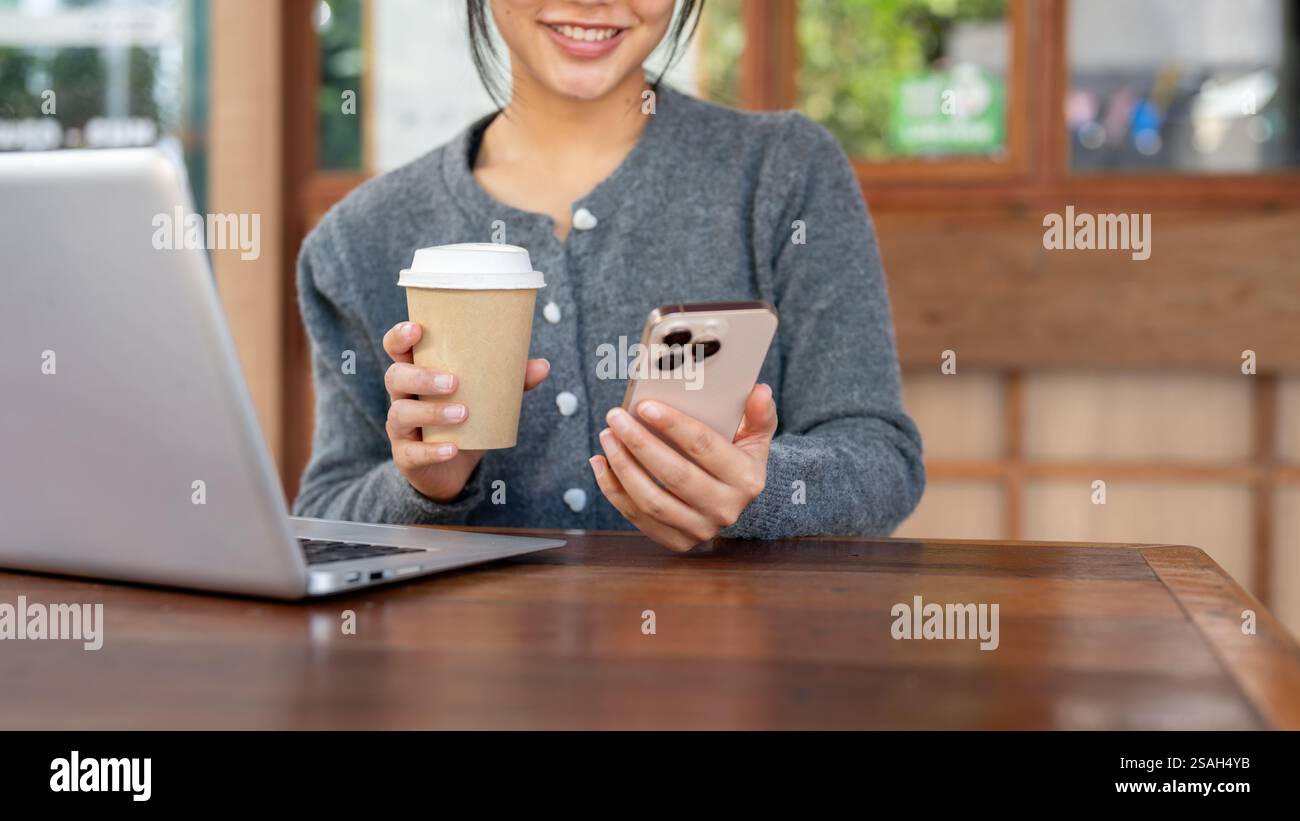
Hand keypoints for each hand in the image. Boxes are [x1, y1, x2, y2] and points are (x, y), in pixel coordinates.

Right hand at [382, 320, 548, 501]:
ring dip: (432, 412)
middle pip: (395, 377)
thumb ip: (511, 381)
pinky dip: (433, 450)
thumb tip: (543, 365)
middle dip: (421, 377)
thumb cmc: (465, 420)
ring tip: (463, 413)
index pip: (396, 349)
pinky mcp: (406, 456)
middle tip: (454, 381)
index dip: (399, 337)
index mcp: (417, 373)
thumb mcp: (486, 398)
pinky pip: (413, 453)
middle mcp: (402, 396)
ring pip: (401, 413)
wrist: (452, 469)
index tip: (417, 329)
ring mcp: (400, 427)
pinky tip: (453, 448)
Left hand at [589, 384, 777, 551]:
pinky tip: (601, 463)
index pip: (705, 447)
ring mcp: (700, 529)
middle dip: (640, 443)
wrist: (735, 504)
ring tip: (607, 437)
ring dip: (623, 467)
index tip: (644, 405)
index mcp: (746, 478)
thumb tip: (759, 392)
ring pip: (652, 500)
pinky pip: (637, 517)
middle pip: (675, 475)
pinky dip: (614, 490)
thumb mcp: (755, 437)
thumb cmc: (738, 459)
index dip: (673, 425)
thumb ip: (758, 414)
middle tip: (615, 418)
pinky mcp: (677, 541)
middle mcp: (725, 508)